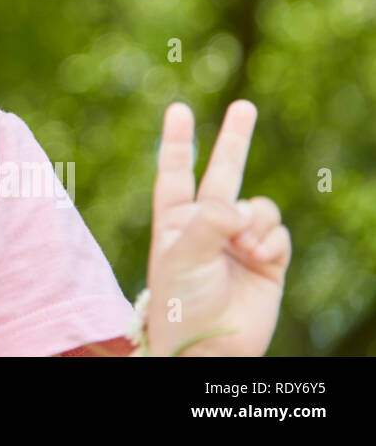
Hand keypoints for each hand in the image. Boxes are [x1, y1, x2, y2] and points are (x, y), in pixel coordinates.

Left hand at [144, 100, 290, 355]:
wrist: (210, 345)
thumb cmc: (181, 302)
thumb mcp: (182, 258)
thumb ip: (207, 224)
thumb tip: (239, 207)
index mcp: (174, 219)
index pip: (175, 172)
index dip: (178, 141)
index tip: (180, 108)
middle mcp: (206, 224)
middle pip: (222, 172)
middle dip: (234, 140)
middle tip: (244, 106)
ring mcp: (237, 239)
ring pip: (257, 206)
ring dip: (254, 220)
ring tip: (243, 247)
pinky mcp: (266, 257)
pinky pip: (276, 231)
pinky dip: (269, 241)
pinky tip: (258, 257)